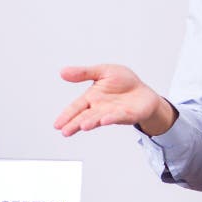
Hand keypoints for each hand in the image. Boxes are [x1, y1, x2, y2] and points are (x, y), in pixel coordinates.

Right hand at [54, 65, 176, 136]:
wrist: (144, 92)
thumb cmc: (123, 82)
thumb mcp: (103, 71)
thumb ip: (84, 73)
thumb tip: (63, 71)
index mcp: (92, 97)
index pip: (76, 107)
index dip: (66, 115)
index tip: (57, 124)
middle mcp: (100, 108)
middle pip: (84, 116)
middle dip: (75, 123)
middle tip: (65, 131)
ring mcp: (112, 113)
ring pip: (99, 118)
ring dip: (91, 122)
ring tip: (83, 126)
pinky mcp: (127, 115)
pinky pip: (118, 117)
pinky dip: (111, 118)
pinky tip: (104, 120)